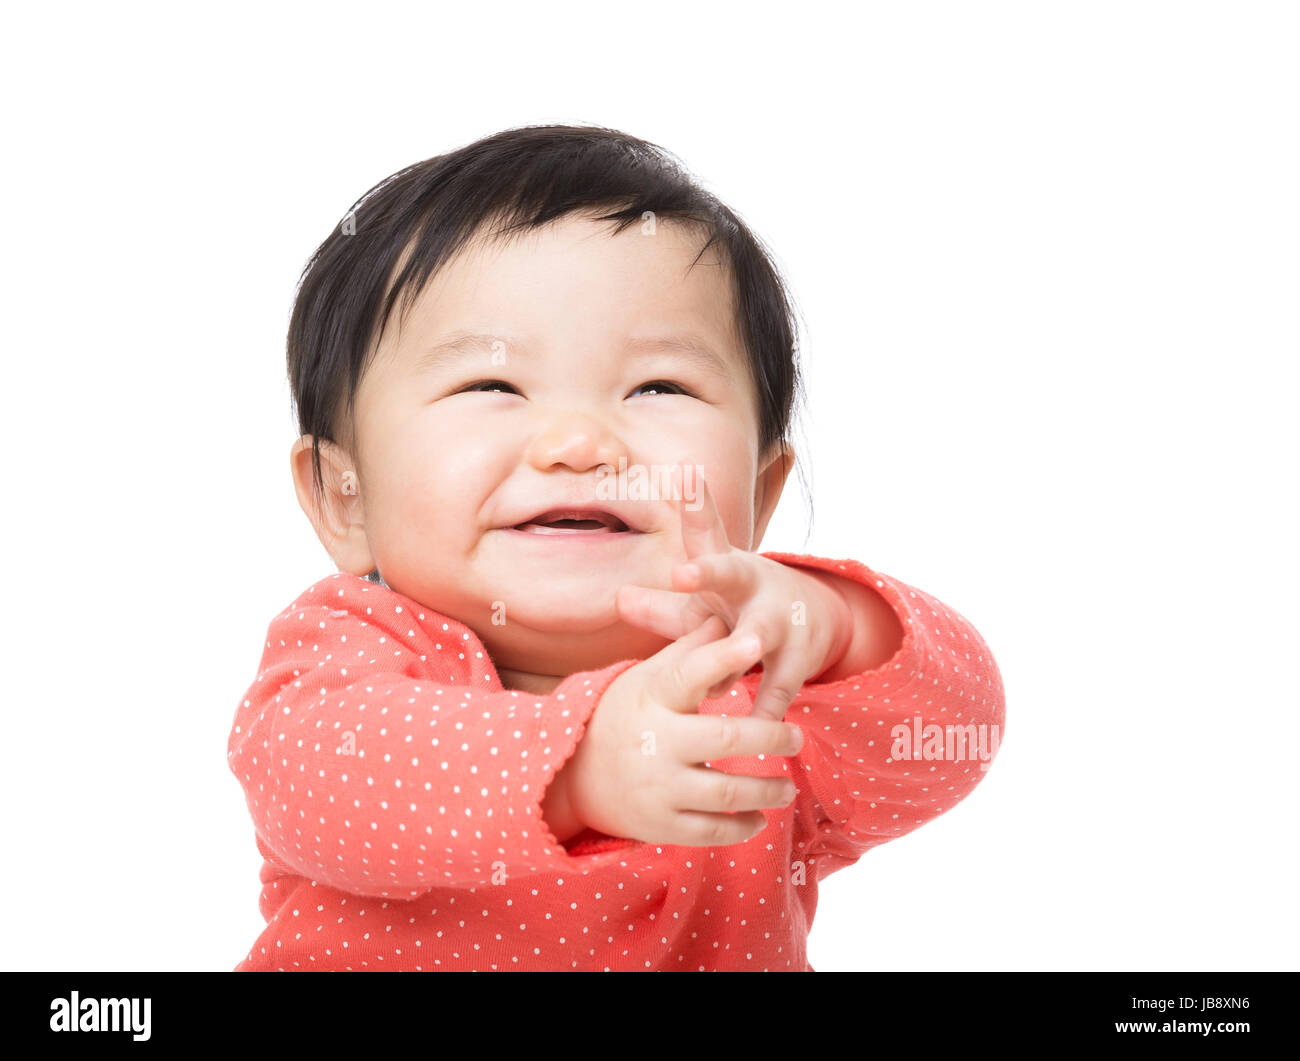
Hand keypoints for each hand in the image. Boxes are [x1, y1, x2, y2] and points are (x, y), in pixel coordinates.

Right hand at [562, 615, 804, 846]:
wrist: (572, 775)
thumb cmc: (624, 715)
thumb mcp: (647, 678)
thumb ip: (688, 651)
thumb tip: (723, 616)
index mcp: (652, 698)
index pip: (690, 672)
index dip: (724, 656)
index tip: (757, 640)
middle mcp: (655, 742)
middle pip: (725, 736)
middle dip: (770, 736)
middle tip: (798, 737)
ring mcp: (657, 788)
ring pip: (725, 791)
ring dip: (766, 790)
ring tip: (789, 787)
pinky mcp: (660, 825)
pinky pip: (711, 831)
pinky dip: (742, 826)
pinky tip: (760, 817)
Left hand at [615, 465, 852, 720]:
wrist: (810, 621)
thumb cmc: (739, 609)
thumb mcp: (704, 605)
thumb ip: (663, 609)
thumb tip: (618, 599)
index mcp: (723, 568)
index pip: (704, 531)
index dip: (693, 505)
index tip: (682, 474)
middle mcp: (750, 587)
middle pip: (728, 575)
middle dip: (706, 572)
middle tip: (683, 572)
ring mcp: (777, 622)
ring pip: (758, 634)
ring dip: (746, 642)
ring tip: (743, 645)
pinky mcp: (795, 661)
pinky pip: (778, 690)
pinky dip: (766, 712)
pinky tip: (761, 732)